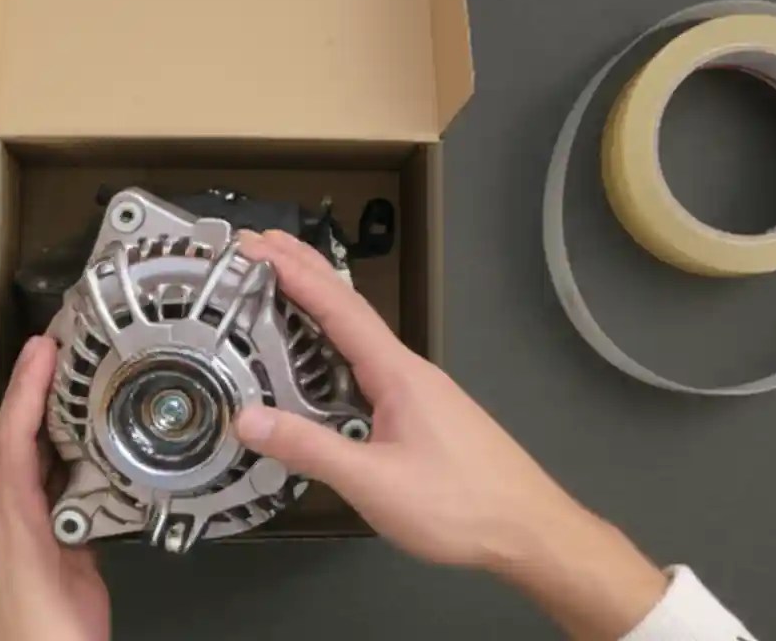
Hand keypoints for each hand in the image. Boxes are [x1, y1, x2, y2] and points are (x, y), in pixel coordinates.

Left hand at [0, 336, 109, 640]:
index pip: (10, 437)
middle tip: (62, 348)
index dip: (26, 388)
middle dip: (35, 391)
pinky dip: (65, 461)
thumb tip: (92, 502)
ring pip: (30, 462)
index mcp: (9, 523)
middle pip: (16, 440)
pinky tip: (90, 455)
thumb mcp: (67, 583)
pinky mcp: (40, 552)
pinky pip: (45, 490)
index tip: (43, 348)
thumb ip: (75, 539)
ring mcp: (20, 536)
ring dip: (50, 420)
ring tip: (79, 384)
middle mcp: (8, 522)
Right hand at [235, 230, 666, 639]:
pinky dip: (337, 342)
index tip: (255, 246)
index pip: (339, 309)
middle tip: (261, 244)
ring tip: (282, 285)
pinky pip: (369, 363)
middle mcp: (409, 370)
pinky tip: (325, 356)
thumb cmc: (457, 505)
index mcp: (398, 373)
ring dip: (320, 304)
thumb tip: (246, 418)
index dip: (295, 273)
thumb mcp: (374, 482)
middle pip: (351, 309)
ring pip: (361, 336)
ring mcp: (420, 391)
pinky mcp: (424, 414)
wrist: (529, 531)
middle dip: (306, 271)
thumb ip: (310, 448)